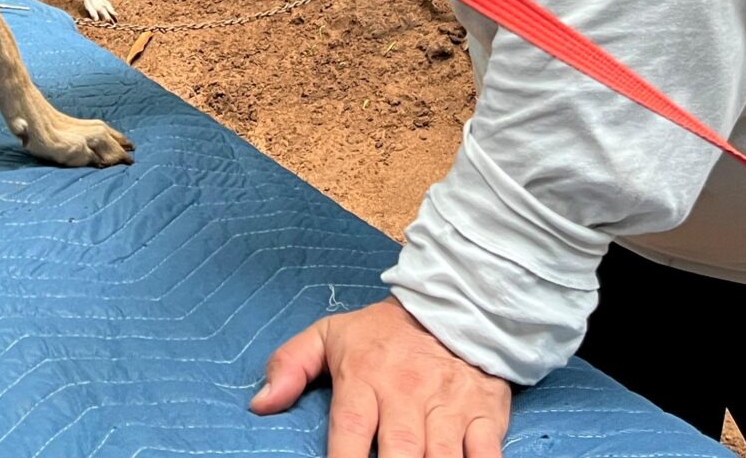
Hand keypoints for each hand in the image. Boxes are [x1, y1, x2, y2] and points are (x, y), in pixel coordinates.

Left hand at [251, 296, 509, 457]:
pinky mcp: (484, 413)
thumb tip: (259, 405)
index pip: (350, 430)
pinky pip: (486, 453)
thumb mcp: (329, 335)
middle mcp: (406, 394)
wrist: (454, 303)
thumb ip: (290, 365)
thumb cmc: (383, 333)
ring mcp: (448, 406)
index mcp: (365, 378)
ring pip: (441, 457)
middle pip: (400, 450)